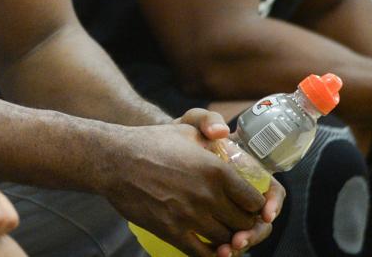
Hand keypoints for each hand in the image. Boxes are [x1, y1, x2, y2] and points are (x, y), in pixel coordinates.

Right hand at [101, 116, 267, 256]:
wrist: (114, 160)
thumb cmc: (150, 142)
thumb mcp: (185, 127)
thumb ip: (212, 129)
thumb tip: (227, 137)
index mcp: (217, 170)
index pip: (255, 201)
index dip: (257, 206)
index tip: (250, 206)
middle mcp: (208, 195)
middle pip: (245, 224)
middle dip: (246, 225)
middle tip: (239, 222)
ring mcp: (190, 216)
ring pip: (226, 241)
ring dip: (229, 240)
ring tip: (225, 233)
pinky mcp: (172, 231)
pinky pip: (203, 254)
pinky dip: (213, 256)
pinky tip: (212, 250)